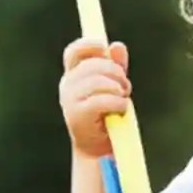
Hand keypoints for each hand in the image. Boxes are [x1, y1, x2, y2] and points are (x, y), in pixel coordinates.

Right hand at [59, 38, 130, 157]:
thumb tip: (117, 46)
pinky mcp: (77, 115)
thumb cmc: (106, 114)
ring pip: (98, 81)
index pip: (74, 52)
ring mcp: (69, 99)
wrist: (98, 148)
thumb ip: (115, 65)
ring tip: (123, 98)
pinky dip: (117, 102)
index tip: (104, 47)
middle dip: (116, 72)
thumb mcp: (112, 86)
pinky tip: (121, 108)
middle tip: (125, 85)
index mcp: (73, 75)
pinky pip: (102, 100)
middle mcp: (68, 85)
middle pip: (93, 64)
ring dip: (118, 88)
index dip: (88, 45)